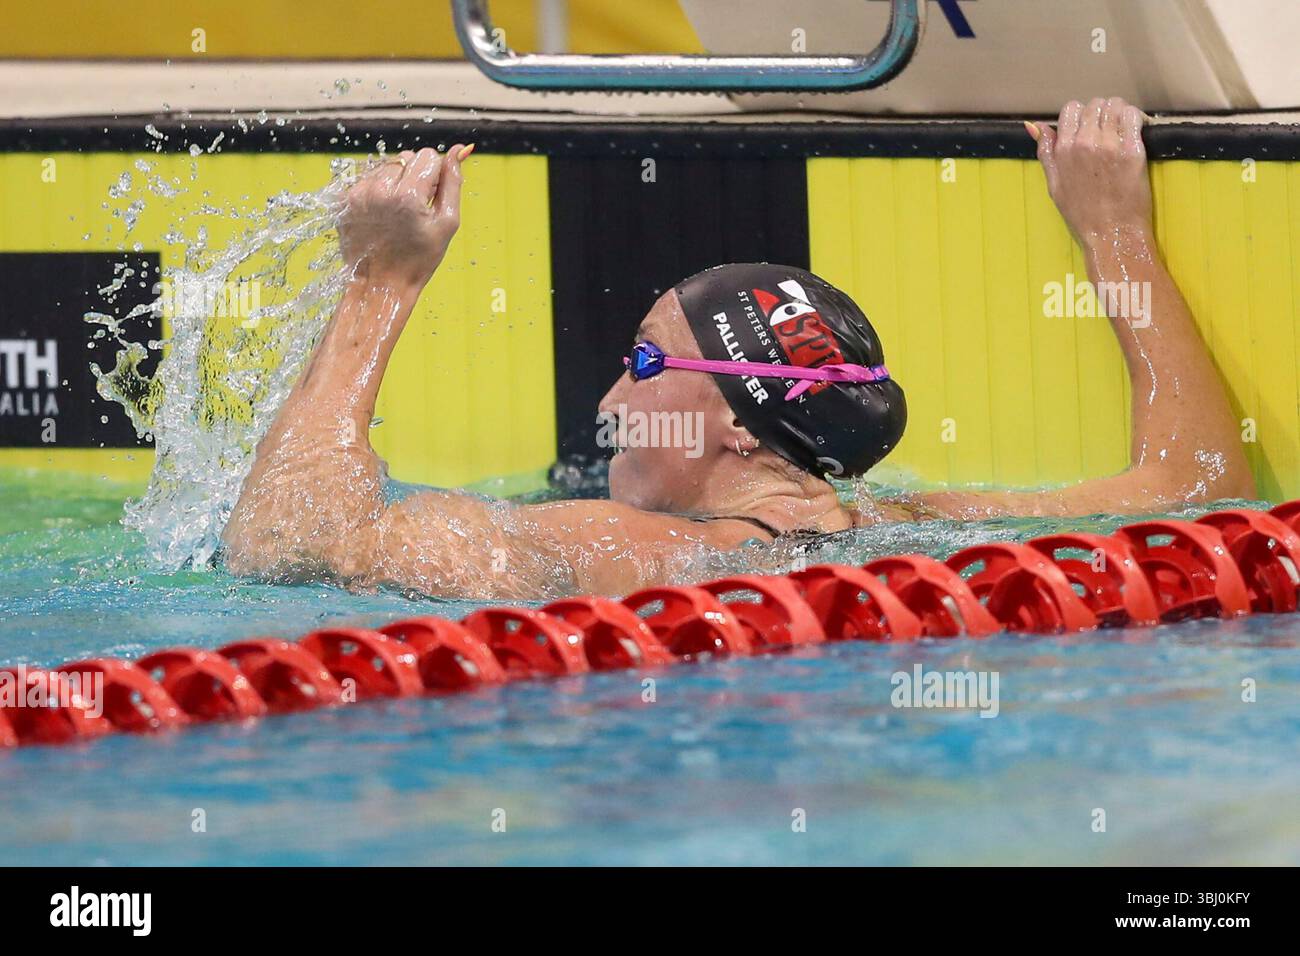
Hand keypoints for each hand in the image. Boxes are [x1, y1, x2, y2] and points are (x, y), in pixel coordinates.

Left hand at [339, 144, 469, 286]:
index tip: (433, 196)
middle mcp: (379, 190)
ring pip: (386, 166)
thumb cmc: (419, 259)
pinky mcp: (345, 199)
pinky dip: (378, 191)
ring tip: (397, 212)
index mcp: (407, 196)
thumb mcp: (446, 223)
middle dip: (415, 176)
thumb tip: (458, 150)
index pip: (427, 156)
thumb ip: (453, 183)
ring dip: (396, 182)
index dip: (435, 174)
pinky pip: (368, 179)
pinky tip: (382, 214)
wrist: (381, 284)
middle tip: (415, 207)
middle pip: (406, 157)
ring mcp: (358, 193)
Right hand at [1027, 98, 1151, 244]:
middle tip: (1108, 130)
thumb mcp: (1054, 185)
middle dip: (1101, 112)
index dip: (1080, 116)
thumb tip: (1034, 126)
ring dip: (1119, 112)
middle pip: (1094, 104)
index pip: (1071, 109)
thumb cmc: (1081, 215)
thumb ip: (1046, 153)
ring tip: (1122, 129)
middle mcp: (1084, 143)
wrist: (1110, 235)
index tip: (1088, 128)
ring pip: (1115, 105)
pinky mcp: (1132, 151)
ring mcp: (1110, 146)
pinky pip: (1134, 116)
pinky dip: (1135, 118)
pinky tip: (1134, 131)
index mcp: (1063, 150)